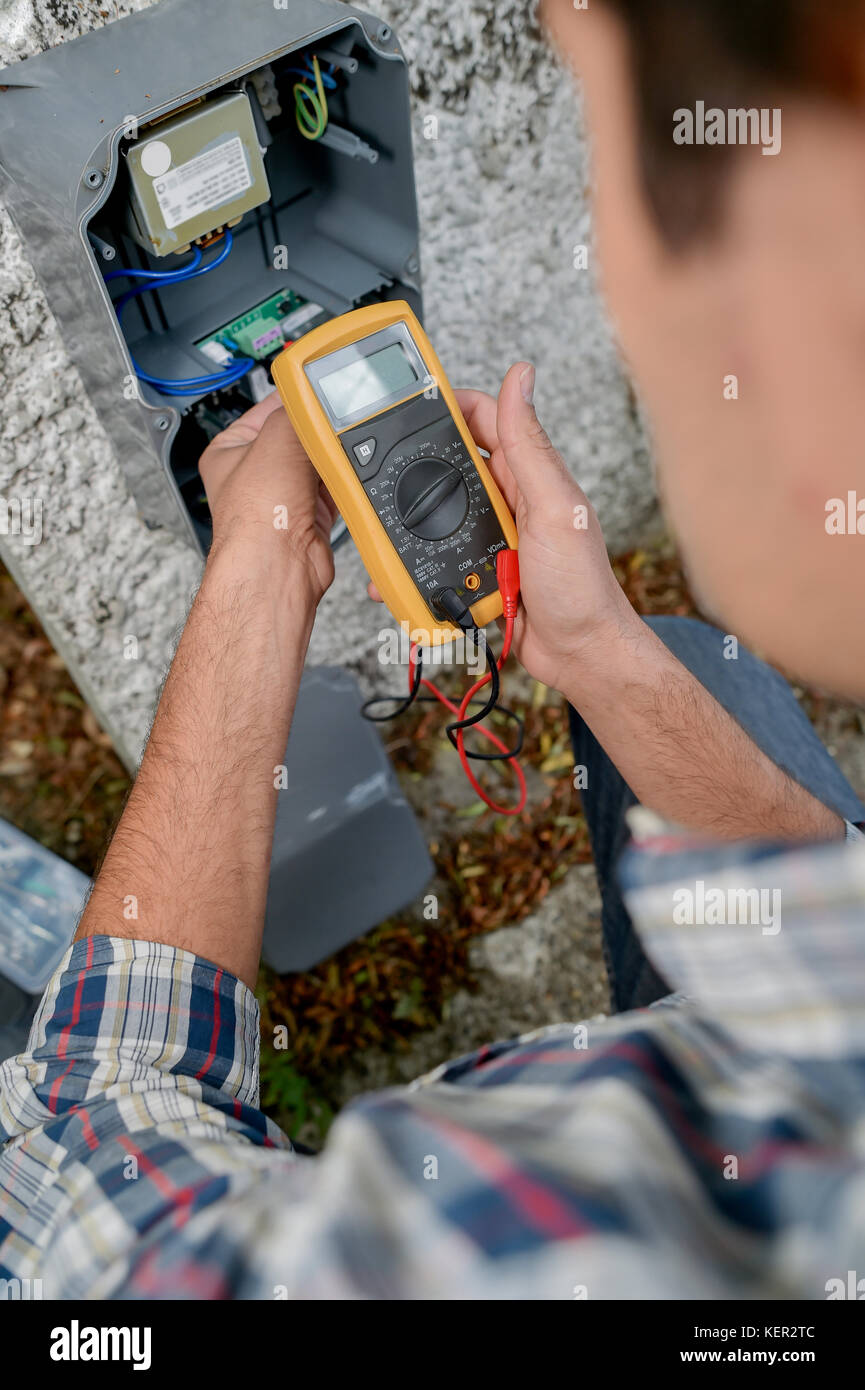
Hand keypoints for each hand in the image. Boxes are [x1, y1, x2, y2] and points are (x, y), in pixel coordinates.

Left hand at [198, 394, 336, 601]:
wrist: (279, 568)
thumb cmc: (255, 519)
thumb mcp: (277, 440)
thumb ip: (298, 411)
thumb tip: (315, 394)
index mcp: (230, 450)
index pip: (266, 408)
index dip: (294, 396)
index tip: (319, 386)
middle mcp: (254, 474)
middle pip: (296, 435)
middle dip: (317, 430)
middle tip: (335, 417)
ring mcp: (283, 496)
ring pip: (317, 461)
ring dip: (330, 456)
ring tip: (339, 446)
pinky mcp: (310, 515)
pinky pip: (333, 486)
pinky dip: (341, 479)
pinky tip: (345, 472)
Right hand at [368, 364, 633, 691]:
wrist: (579, 655)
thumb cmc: (581, 585)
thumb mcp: (554, 507)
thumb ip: (530, 444)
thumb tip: (521, 376)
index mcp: (528, 473)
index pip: (482, 419)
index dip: (447, 404)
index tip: (409, 397)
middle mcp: (508, 499)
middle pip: (449, 467)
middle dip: (416, 464)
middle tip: (377, 464)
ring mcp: (491, 536)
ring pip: (437, 516)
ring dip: (409, 522)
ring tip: (380, 522)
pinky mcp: (478, 571)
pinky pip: (437, 561)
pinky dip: (415, 567)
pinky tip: (396, 574)